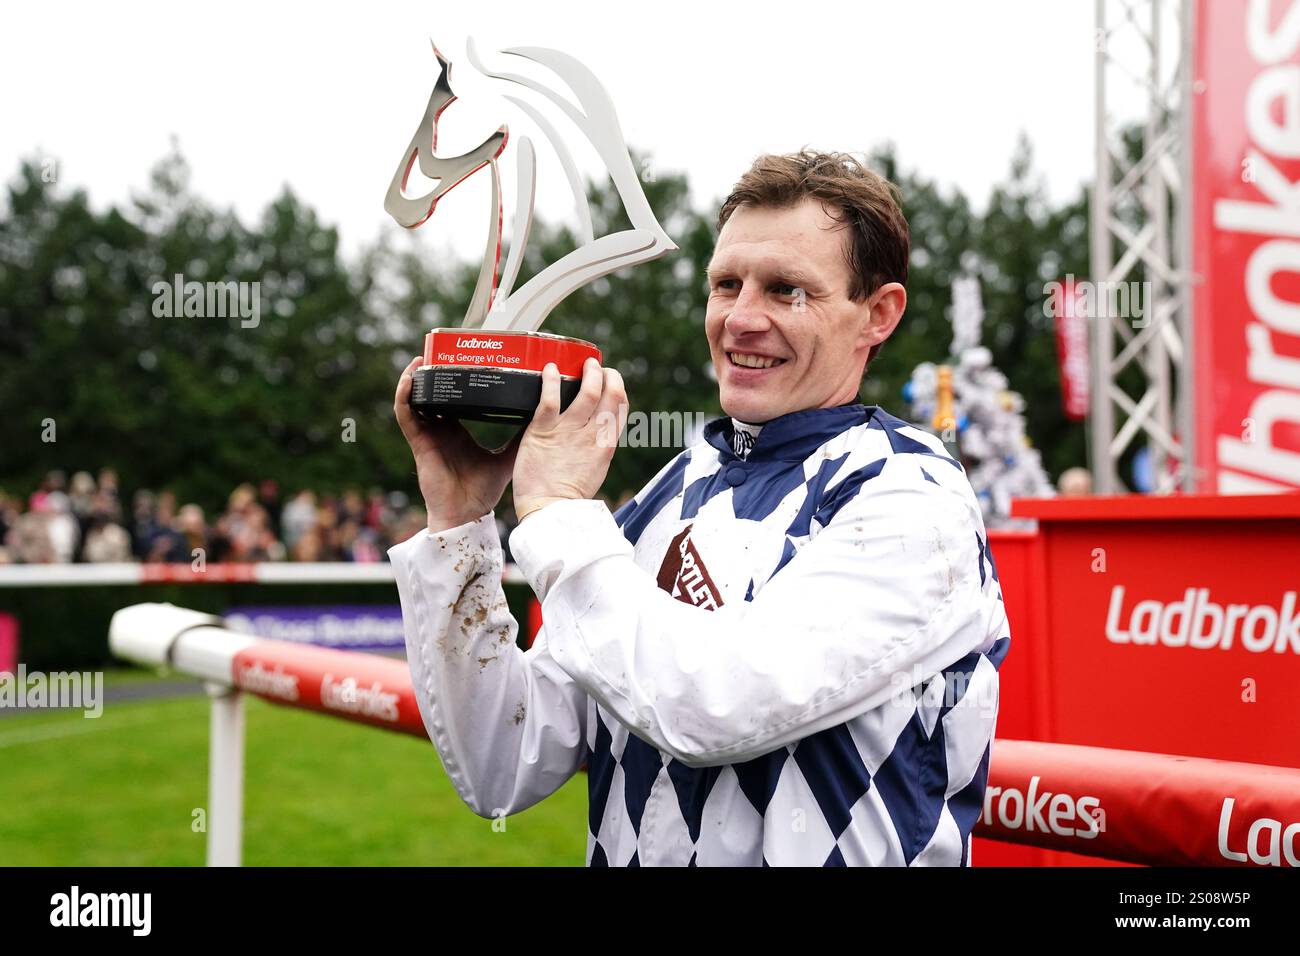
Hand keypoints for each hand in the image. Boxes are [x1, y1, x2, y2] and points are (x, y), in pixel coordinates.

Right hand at [393, 356, 522, 531]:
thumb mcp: (508, 457)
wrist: (467, 514)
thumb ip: (523, 438)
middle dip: (435, 374)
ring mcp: (427, 434)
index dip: (455, 380)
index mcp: (458, 430)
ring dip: (416, 378)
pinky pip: (405, 414)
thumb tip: (545, 419)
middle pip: (433, 394)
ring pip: (415, 399)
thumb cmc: (484, 491)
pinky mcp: (418, 442)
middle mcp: (441, 429)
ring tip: (423, 358)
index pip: (454, 398)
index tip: (464, 360)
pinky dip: (405, 395)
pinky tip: (411, 379)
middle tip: (442, 352)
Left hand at [513, 358, 627, 521]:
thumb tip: (592, 432)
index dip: (618, 387)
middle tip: (596, 366)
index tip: (611, 379)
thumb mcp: (594, 469)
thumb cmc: (566, 496)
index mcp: (606, 444)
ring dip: (587, 372)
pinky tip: (549, 368)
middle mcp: (592, 435)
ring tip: (583, 362)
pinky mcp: (543, 431)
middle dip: (607, 374)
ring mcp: (568, 432)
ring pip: (586, 391)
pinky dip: (550, 379)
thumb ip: (594, 447)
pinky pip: (550, 398)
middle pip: (610, 394)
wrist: (548, 512)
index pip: (621, 407)